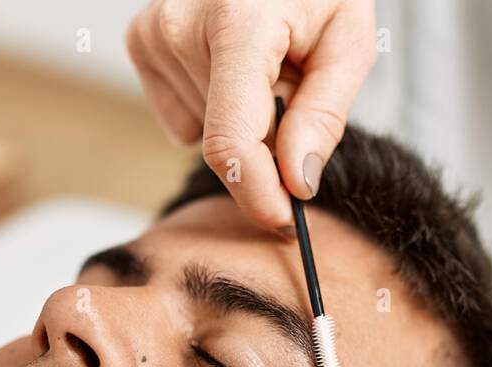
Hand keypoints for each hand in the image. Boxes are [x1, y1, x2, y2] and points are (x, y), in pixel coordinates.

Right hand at [127, 0, 376, 228]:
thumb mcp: (350, 39)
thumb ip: (323, 115)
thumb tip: (295, 183)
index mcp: (239, 21)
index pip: (232, 143)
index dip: (257, 195)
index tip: (282, 221)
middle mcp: (182, 24)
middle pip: (224, 141)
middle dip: (266, 140)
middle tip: (293, 86)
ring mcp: (155, 32)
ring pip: (204, 132)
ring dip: (243, 116)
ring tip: (264, 61)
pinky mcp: (142, 40)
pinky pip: (182, 117)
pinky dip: (212, 104)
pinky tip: (232, 62)